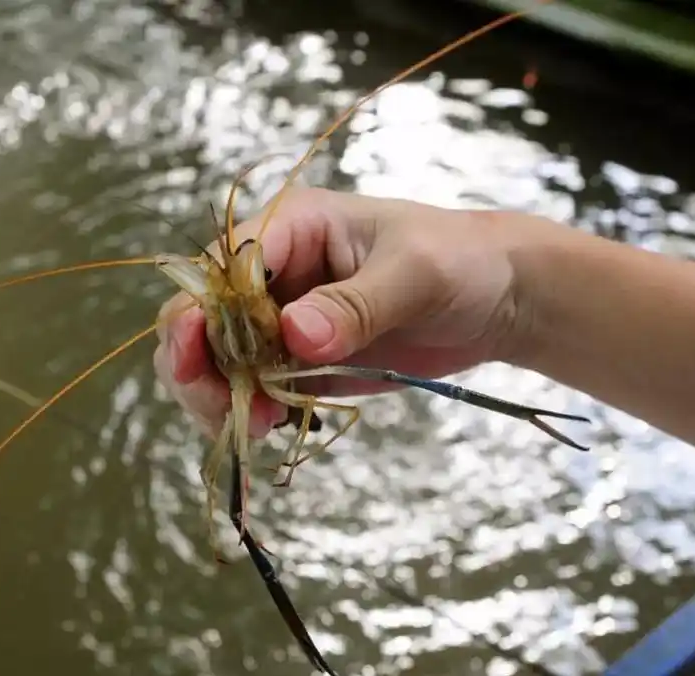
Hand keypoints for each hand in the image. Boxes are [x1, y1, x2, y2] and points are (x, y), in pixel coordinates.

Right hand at [153, 187, 539, 437]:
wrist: (497, 299)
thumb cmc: (462, 261)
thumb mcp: (416, 273)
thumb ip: (355, 303)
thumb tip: (294, 335)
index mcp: (290, 229)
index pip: (221, 269)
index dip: (200, 313)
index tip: (202, 357)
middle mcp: (272, 274)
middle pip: (199, 318)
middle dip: (197, 364)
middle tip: (228, 407)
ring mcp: (279, 321)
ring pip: (212, 360)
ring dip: (216, 396)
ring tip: (257, 425)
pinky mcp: (296, 363)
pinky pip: (248, 388)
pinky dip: (243, 412)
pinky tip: (266, 428)